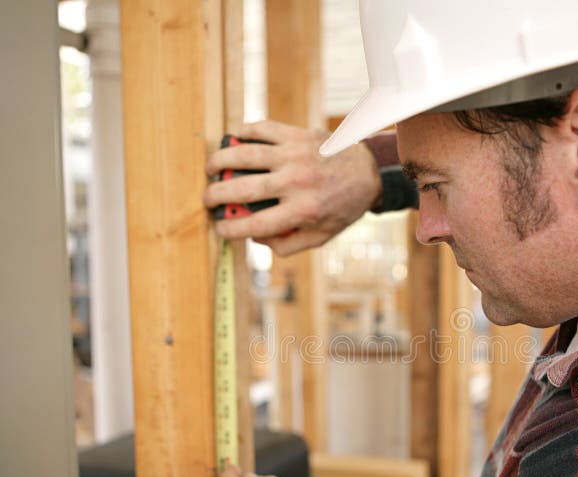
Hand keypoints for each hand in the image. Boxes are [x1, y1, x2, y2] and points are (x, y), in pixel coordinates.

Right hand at [204, 120, 381, 255]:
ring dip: (221, 161)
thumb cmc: (343, 206)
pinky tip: (233, 142)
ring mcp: (295, 155)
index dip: (231, 228)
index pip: (256, 224)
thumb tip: (256, 237)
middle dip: (216, 195)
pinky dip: (243, 133)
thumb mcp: (321, 236)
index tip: (219, 227)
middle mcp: (296, 182)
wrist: (369, 172)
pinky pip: (261, 129)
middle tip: (207, 199)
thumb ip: (288, 244)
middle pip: (243, 189)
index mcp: (303, 211)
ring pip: (245, 154)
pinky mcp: (298, 134)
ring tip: (210, 168)